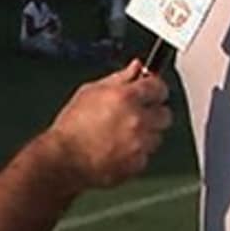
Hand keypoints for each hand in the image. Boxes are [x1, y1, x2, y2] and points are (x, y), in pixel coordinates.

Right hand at [47, 59, 171, 189]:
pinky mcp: (137, 163)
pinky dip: (138, 152)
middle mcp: (137, 120)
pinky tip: (121, 148)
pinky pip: (147, 154)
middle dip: (154, 112)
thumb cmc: (72, 126)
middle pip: (165, 113)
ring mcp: (139, 144)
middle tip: (138, 114)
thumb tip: (135, 67)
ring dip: (147, 133)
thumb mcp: (91, 91)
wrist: (64, 159)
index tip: (152, 91)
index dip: (155, 88)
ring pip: (158, 135)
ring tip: (125, 134)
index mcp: (126, 97)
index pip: (158, 87)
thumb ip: (119, 78)